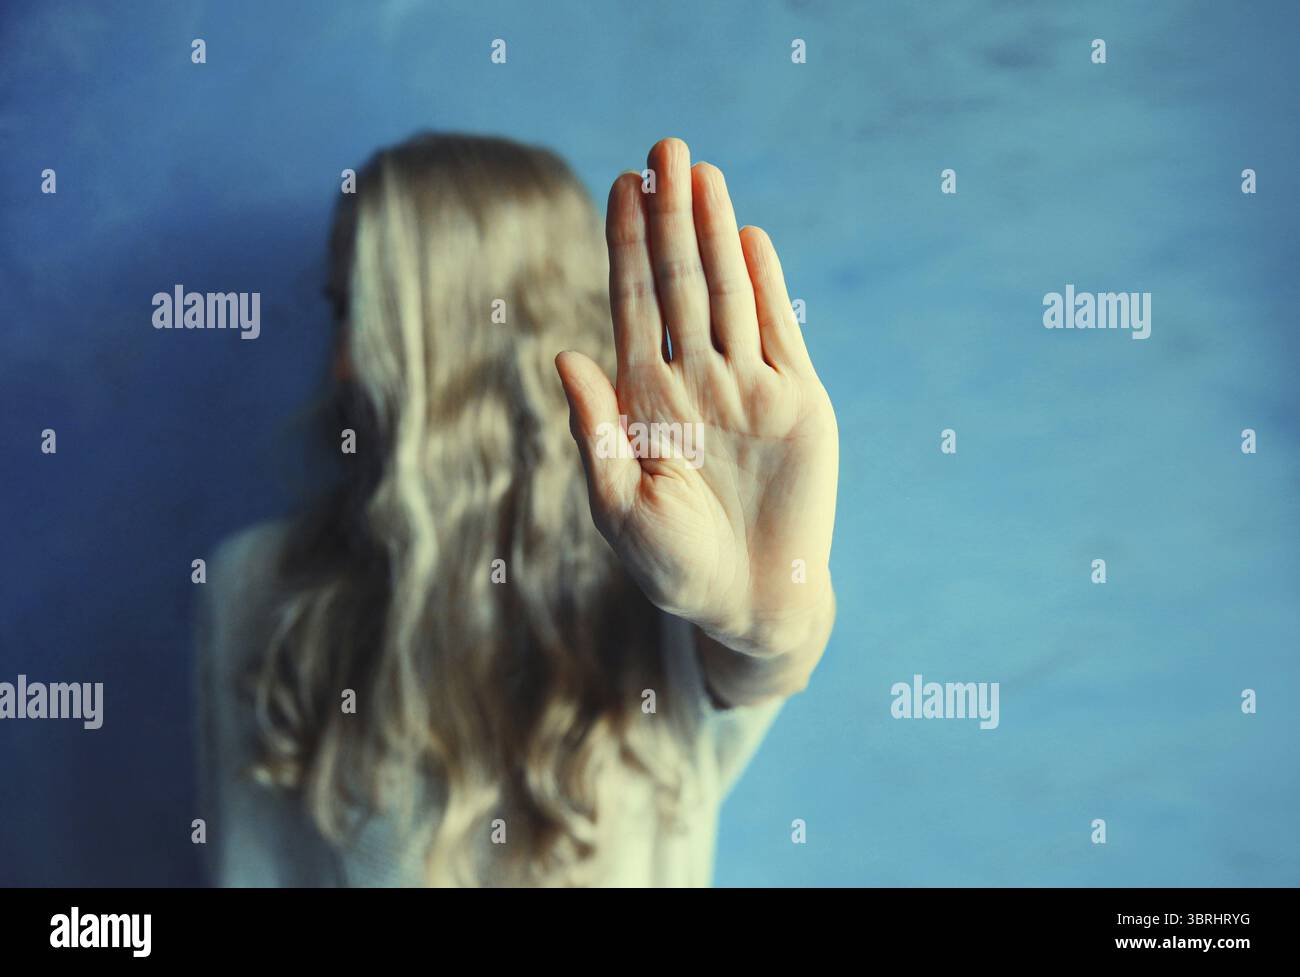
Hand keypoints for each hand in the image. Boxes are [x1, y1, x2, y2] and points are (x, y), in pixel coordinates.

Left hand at [556, 138, 837, 659]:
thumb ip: (597, 431)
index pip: (632, 304)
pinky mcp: (798, 401)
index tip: (619, 184)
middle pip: (679, 282)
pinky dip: (766, 284)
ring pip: (728, 293)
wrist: (749, 599)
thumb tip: (564, 355)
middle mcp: (694, 380)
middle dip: (669, 217)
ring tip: (703, 173)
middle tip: (665, 148)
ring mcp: (747, 386)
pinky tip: (748, 238)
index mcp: (645, 399)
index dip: (624, 245)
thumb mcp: (619, 505)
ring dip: (715, 233)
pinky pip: (779, 331)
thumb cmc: (673, 566)